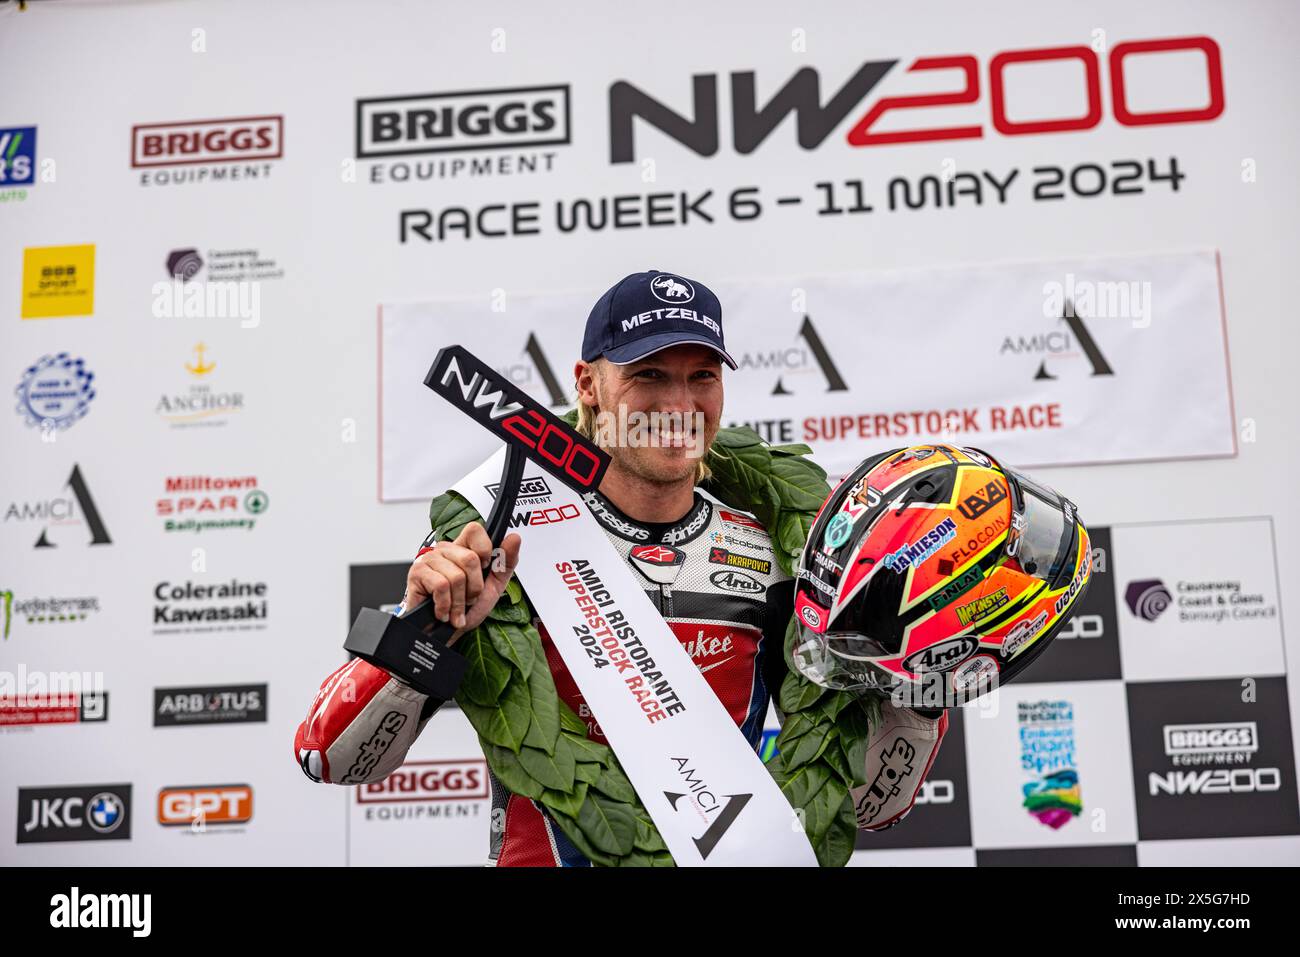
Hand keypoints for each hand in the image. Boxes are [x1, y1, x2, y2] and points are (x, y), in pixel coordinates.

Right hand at [402, 522, 521, 643]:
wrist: (445, 634)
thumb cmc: (467, 609)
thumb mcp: (493, 586)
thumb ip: (505, 562)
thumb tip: (514, 538)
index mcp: (462, 548)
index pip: (474, 530)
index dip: (484, 550)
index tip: (484, 569)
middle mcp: (444, 550)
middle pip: (470, 559)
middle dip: (475, 588)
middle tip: (469, 599)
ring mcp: (428, 560)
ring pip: (456, 576)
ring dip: (460, 602)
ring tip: (455, 609)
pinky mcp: (417, 574)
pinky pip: (440, 586)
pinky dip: (446, 605)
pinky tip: (443, 612)